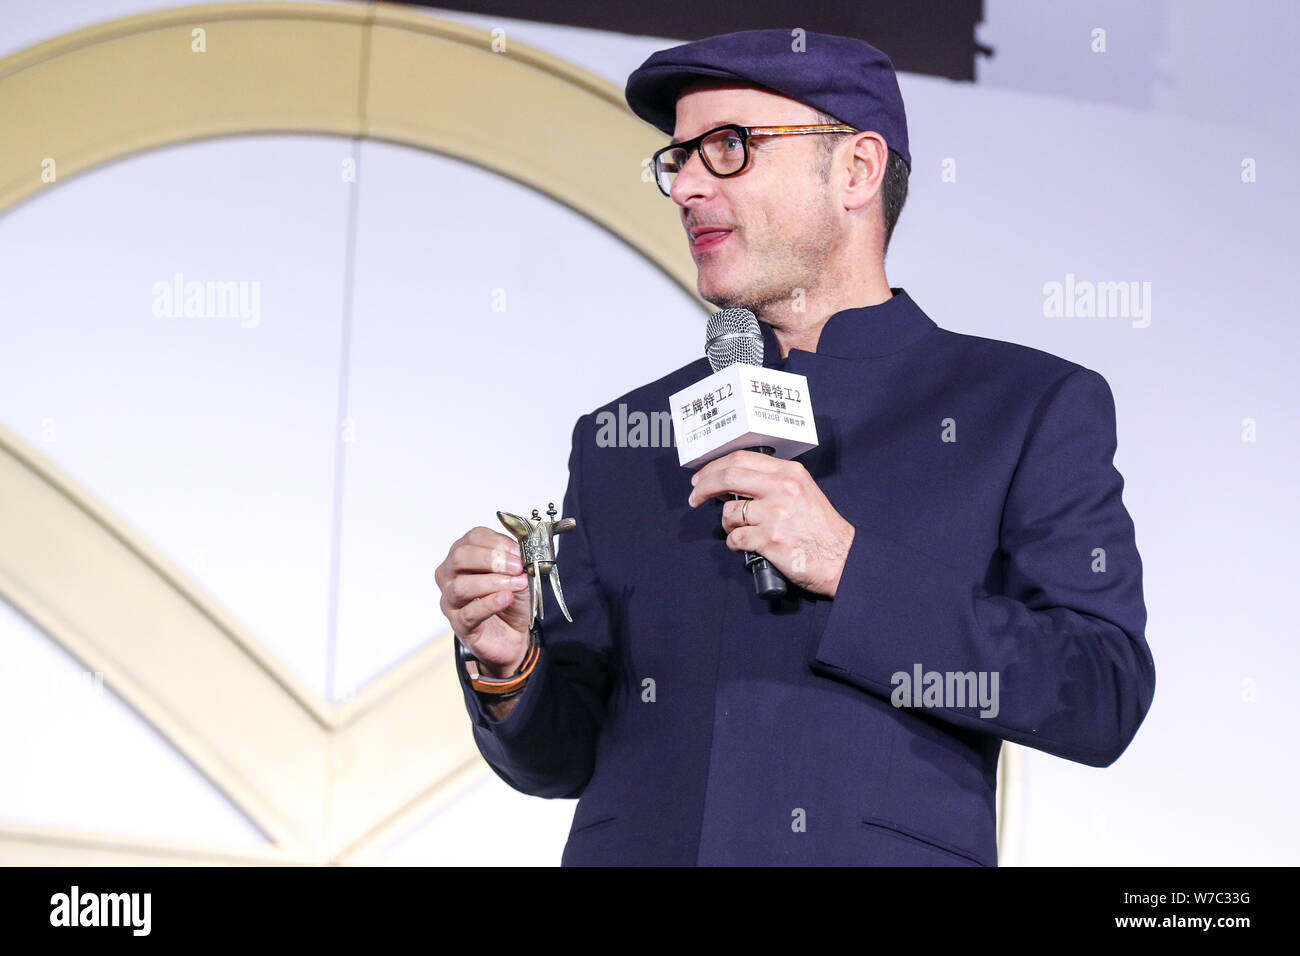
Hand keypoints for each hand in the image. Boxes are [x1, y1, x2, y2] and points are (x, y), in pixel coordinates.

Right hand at [435, 526, 532, 676]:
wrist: (515, 634)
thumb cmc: (510, 600)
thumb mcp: (518, 573)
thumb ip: (517, 558)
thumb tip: (523, 546)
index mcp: (464, 556)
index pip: (473, 538)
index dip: (497, 542)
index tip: (519, 551)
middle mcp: (450, 576)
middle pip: (460, 557)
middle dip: (492, 559)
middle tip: (516, 567)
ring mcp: (451, 601)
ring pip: (461, 586)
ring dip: (493, 582)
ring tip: (516, 584)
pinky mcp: (459, 625)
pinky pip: (469, 613)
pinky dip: (489, 604)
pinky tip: (505, 598)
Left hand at [687, 450, 855, 596]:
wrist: (843, 558)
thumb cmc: (822, 528)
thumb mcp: (803, 491)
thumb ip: (773, 482)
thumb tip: (734, 484)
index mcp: (789, 473)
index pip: (740, 459)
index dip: (714, 467)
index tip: (701, 478)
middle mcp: (781, 488)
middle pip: (728, 477)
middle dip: (704, 487)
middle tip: (695, 497)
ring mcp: (774, 514)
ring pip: (729, 512)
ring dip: (726, 524)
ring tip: (739, 531)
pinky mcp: (769, 539)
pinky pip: (735, 538)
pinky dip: (734, 544)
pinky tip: (746, 546)